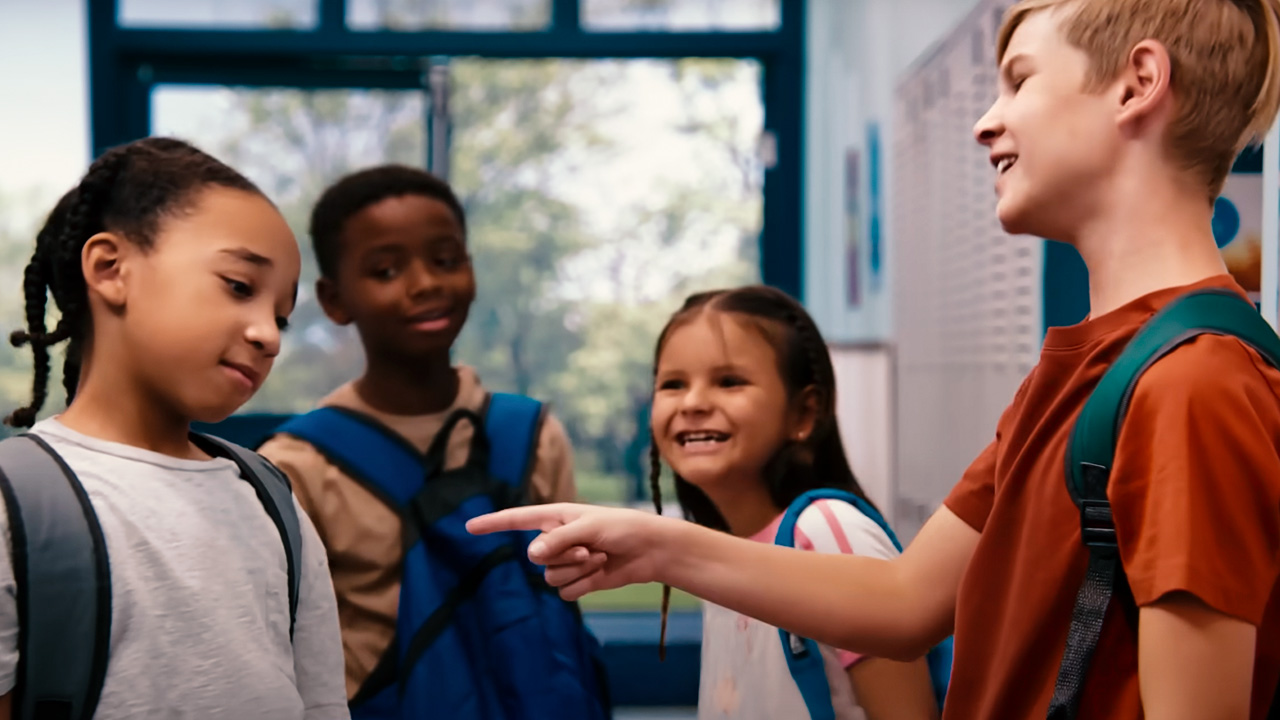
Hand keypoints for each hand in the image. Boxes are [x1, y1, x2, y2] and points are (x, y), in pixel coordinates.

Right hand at [467, 503, 674, 600]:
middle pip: (538, 557)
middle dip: (565, 556)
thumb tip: (532, 554)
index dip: (493, 523)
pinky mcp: (578, 581)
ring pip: (550, 577)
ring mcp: (566, 562)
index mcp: (556, 517)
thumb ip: (559, 539)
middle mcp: (556, 540)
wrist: (649, 550)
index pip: (517, 520)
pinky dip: (584, 585)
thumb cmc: (622, 528)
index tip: (469, 527)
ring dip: (577, 571)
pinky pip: (565, 591)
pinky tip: (600, 573)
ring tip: (599, 558)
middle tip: (590, 548)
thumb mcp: (590, 527)